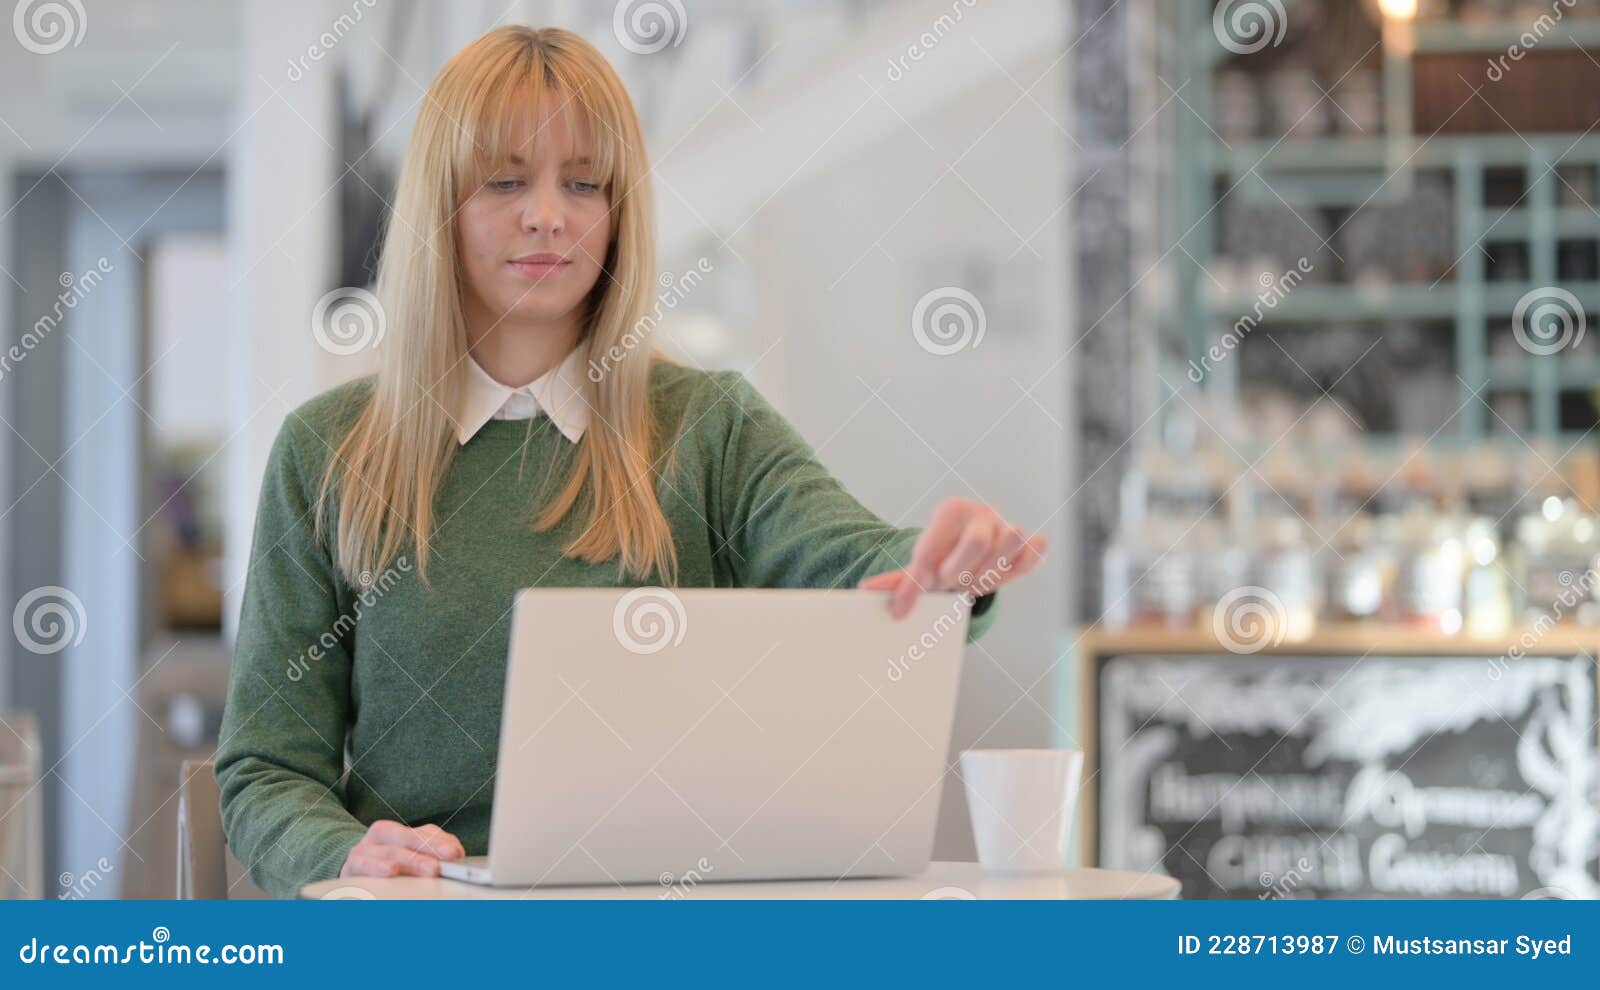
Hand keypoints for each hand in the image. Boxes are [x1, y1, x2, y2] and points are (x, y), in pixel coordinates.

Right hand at [339, 820, 464, 878]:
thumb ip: (432, 852)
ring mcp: (363, 850)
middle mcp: (379, 836)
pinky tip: (390, 871)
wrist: (349, 871)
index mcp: (397, 831)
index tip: (454, 854)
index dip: (439, 842)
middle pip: (406, 840)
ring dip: (409, 861)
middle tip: (440, 865)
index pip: (423, 833)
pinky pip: (363, 865)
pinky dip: (377, 867)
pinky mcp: (351, 866)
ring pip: (388, 852)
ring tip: (426, 869)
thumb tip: (456, 856)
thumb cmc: (384, 865)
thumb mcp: (408, 855)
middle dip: (426, 851)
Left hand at [857, 497, 1045, 618]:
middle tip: (949, 582)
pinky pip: (1035, 551)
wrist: (975, 540)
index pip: (928, 551)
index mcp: (950, 510)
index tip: (902, 612)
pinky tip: (1012, 567)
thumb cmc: (944, 553)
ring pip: (1006, 546)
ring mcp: (1006, 528)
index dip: (915, 585)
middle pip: (975, 542)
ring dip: (987, 573)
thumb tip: (866, 590)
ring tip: (973, 579)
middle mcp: (981, 514)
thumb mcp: (922, 561)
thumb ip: (900, 578)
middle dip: (958, 571)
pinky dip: (1029, 560)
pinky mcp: (1027, 544)